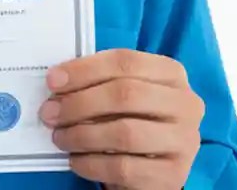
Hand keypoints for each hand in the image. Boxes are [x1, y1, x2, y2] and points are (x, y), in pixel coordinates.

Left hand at [40, 49, 203, 189]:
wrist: (153, 167)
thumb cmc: (131, 120)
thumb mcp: (121, 94)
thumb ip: (97, 83)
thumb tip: (57, 83)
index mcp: (171, 74)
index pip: (125, 61)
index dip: (84, 69)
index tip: (53, 81)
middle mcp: (186, 104)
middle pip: (126, 94)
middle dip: (79, 103)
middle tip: (49, 113)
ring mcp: (184, 141)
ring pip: (125, 132)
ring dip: (82, 135)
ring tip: (60, 137)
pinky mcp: (174, 174)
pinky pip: (124, 167)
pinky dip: (91, 163)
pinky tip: (76, 160)